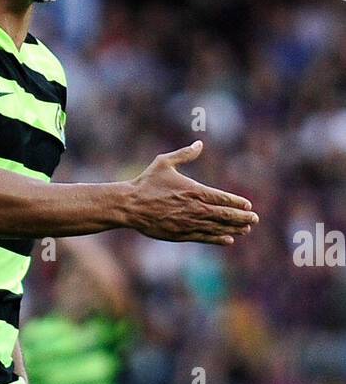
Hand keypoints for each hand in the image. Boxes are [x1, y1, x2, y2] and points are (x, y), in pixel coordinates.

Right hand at [125, 141, 257, 244]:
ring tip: (245, 229)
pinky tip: (228, 240)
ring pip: (216, 227)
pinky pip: (203, 238)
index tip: (248, 205)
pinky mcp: (179, 234)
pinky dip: (217, 238)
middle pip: (224, 214)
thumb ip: (185, 154)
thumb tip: (199, 144)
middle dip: (241, 217)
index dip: (236, 202)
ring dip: (233, 229)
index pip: (222, 197)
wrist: (130, 206)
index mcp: (193, 190)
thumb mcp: (164, 162)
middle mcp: (194, 208)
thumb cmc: (146, 183)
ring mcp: (187, 223)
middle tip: (254, 220)